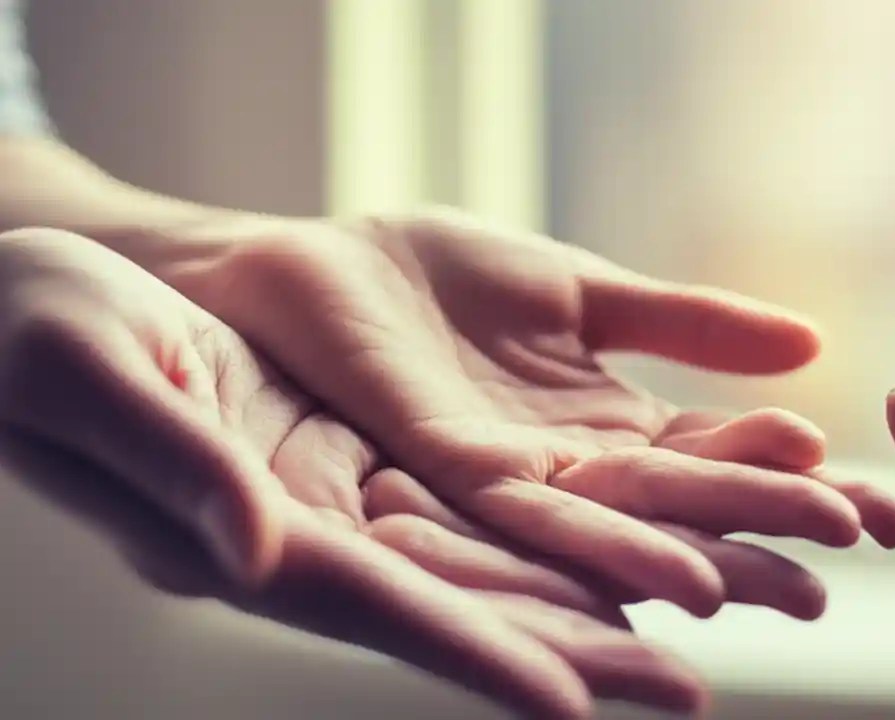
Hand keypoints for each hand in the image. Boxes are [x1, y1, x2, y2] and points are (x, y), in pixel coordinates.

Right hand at [0, 228, 708, 718]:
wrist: (30, 308)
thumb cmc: (33, 332)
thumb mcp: (95, 376)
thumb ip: (173, 462)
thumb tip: (258, 551)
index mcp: (239, 538)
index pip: (378, 608)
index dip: (476, 652)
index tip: (576, 704)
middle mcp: (302, 544)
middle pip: (456, 608)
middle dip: (570, 652)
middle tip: (688, 692)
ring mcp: (332, 509)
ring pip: (478, 562)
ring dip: (582, 592)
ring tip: (696, 618)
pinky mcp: (351, 468)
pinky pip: (464, 502)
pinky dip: (543, 525)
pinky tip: (615, 538)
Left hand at [116, 208, 894, 615]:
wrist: (311, 264)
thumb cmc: (429, 276)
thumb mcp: (578, 288)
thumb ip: (681, 323)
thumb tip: (812, 344)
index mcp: (606, 425)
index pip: (722, 460)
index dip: (799, 478)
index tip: (885, 496)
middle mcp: (571, 473)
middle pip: (691, 514)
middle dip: (779, 537)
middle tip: (872, 553)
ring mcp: (515, 485)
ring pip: (631, 538)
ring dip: (716, 567)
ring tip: (801, 593)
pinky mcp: (453, 480)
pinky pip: (543, 529)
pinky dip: (615, 559)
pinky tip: (680, 583)